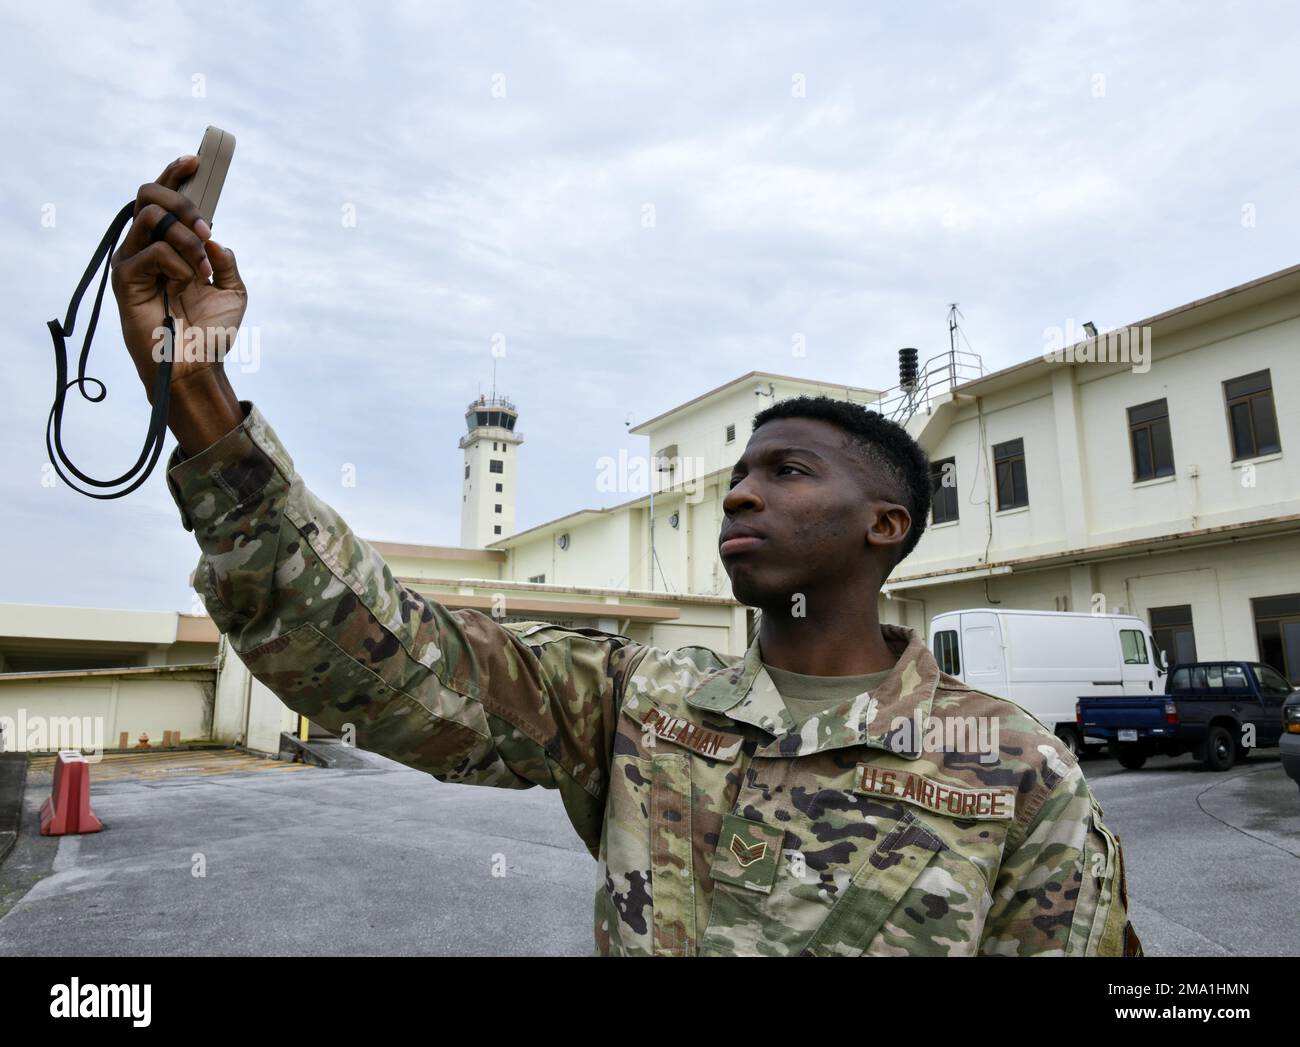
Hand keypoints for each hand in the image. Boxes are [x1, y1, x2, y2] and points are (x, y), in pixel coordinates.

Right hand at [110, 155, 247, 397]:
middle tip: (206, 230)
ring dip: (186, 236)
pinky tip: (188, 283)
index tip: (195, 161)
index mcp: (169, 245)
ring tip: (202, 268)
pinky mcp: (125, 278)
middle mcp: (147, 246)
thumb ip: (224, 260)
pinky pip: (153, 250)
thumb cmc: (210, 332)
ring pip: (152, 216)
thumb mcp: (232, 290)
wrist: (196, 366)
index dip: (175, 175)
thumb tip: (213, 238)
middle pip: (150, 194)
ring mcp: (133, 260)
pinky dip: (180, 263)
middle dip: (184, 202)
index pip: (164, 198)